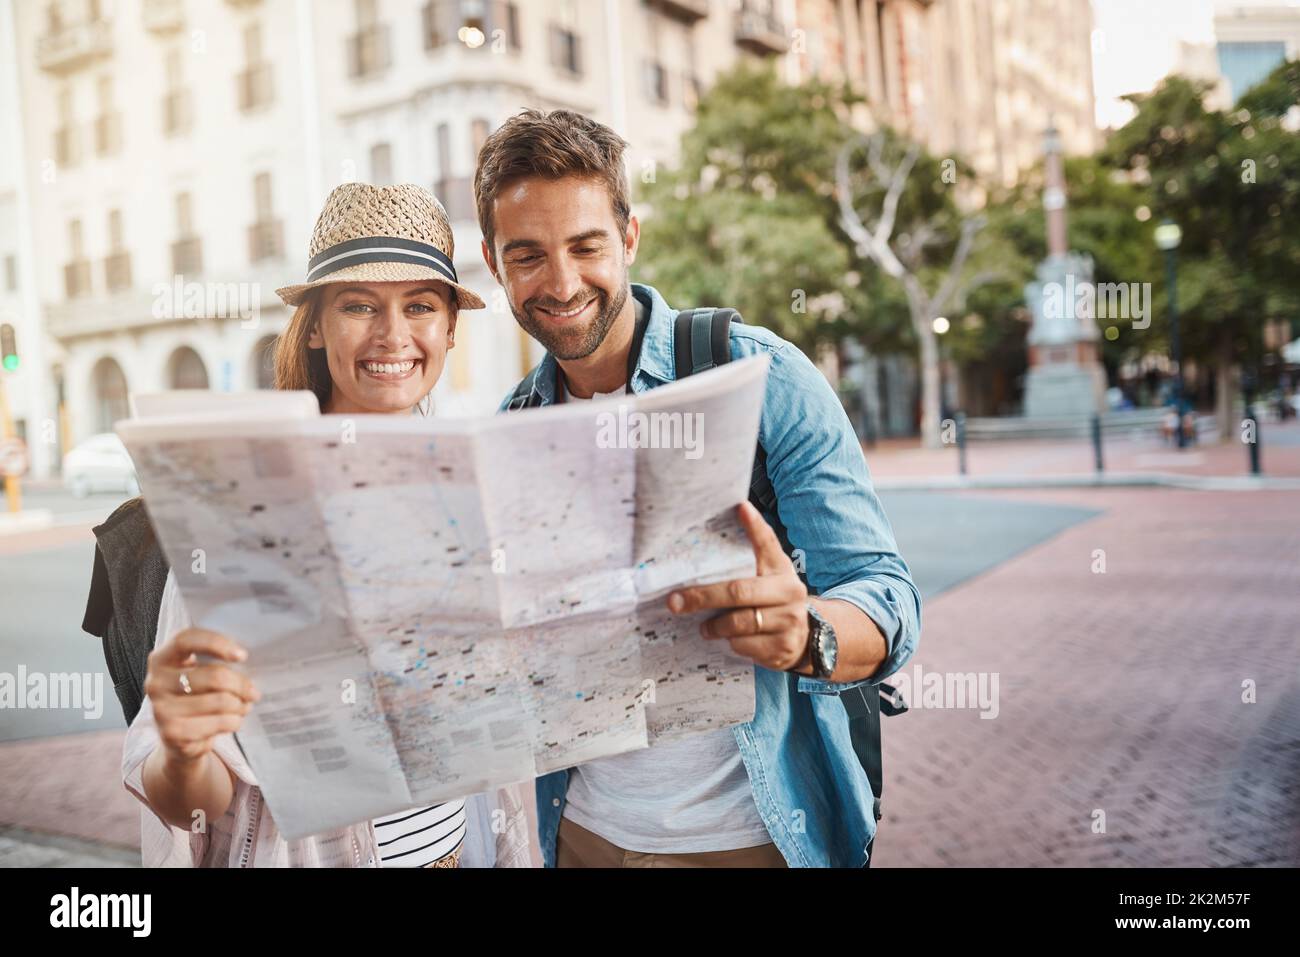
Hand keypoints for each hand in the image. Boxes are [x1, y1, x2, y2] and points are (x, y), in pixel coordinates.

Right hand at [144, 627, 259, 764]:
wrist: (178, 738)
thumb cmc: (195, 697)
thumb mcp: (198, 673)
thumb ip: (213, 660)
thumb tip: (244, 658)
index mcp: (161, 659)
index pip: (186, 640)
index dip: (216, 643)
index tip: (242, 655)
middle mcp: (155, 682)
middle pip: (214, 676)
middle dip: (242, 684)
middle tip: (253, 692)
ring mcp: (161, 709)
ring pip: (221, 701)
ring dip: (240, 705)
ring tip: (243, 706)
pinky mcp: (172, 732)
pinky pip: (219, 722)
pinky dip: (234, 721)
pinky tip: (233, 721)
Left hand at [667, 501, 809, 672]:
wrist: (809, 637)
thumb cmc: (776, 598)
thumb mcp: (770, 573)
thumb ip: (756, 546)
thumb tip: (740, 508)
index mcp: (782, 570)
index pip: (768, 544)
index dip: (755, 526)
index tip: (740, 508)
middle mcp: (790, 594)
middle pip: (739, 592)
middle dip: (702, 596)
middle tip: (675, 601)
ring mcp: (789, 623)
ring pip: (739, 623)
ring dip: (715, 626)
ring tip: (705, 626)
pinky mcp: (782, 649)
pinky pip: (744, 646)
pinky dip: (731, 643)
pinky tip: (730, 639)